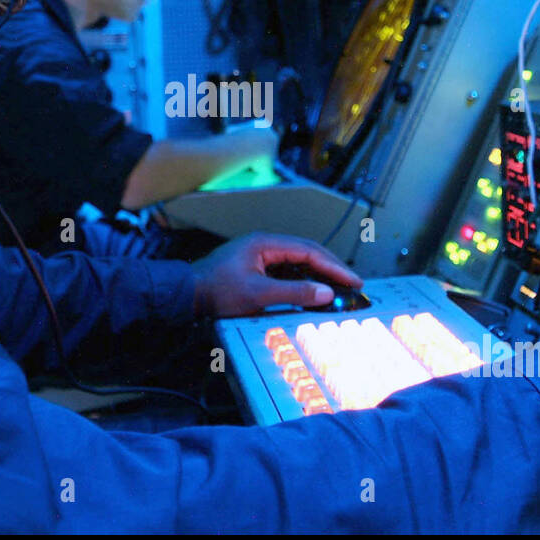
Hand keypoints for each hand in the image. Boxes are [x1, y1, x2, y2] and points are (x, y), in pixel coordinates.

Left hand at [192, 233, 360, 318]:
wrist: (186, 296)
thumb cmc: (216, 292)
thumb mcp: (258, 295)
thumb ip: (294, 294)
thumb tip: (326, 293)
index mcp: (266, 243)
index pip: (309, 251)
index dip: (334, 266)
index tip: (353, 280)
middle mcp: (265, 245)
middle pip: (307, 254)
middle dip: (331, 269)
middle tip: (353, 285)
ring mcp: (260, 256)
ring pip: (298, 264)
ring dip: (318, 277)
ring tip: (339, 290)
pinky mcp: (256, 269)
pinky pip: (287, 273)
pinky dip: (303, 284)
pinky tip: (314, 296)